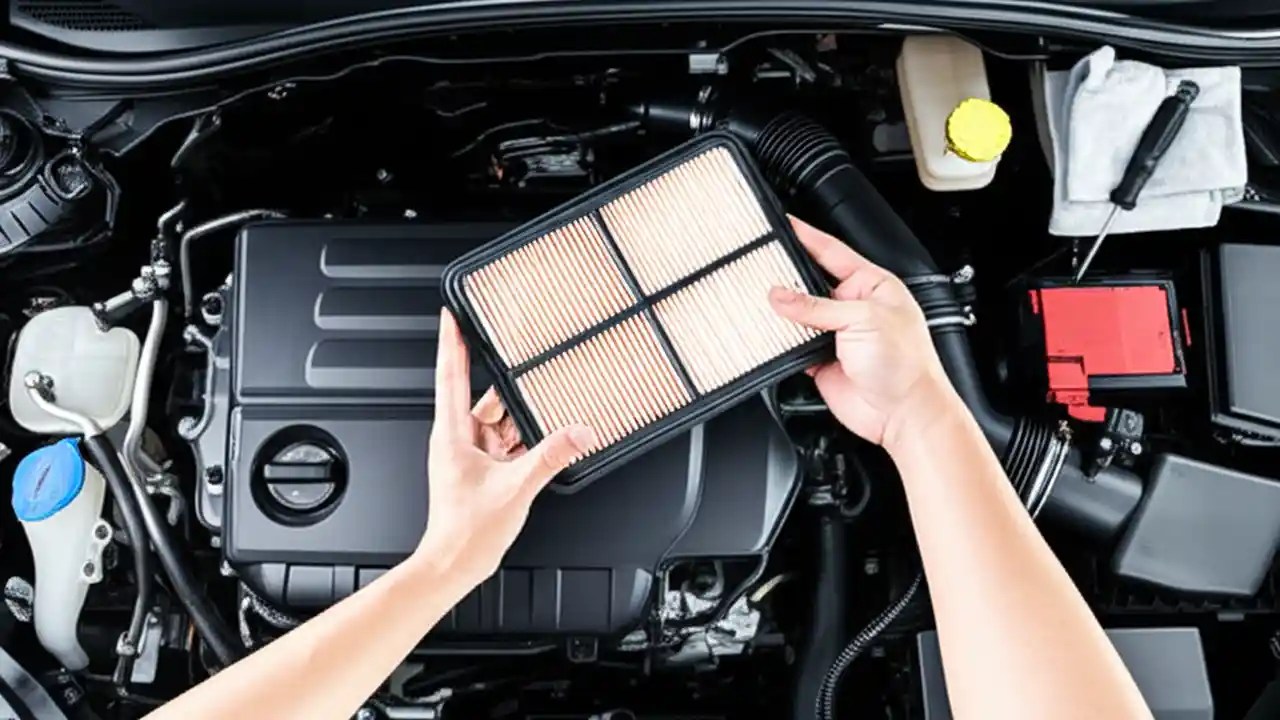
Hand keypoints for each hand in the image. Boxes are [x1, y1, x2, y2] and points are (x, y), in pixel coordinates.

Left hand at [414, 310, 595, 588]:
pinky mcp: (481, 469)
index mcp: (453, 433)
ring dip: (519, 419)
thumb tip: (579, 431)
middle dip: (508, 388)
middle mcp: (457, 439)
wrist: (452, 564)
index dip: (451, 342)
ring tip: (543, 411)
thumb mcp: (516, 488)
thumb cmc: (465, 532)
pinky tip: (542, 440)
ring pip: (497, 420)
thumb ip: (551, 455)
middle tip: (529, 368)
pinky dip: (523, 439)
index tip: (451, 314)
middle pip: (483, 396)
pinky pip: (505, 441)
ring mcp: (469, 454)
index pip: (450, 374)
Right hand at [768, 217, 959, 451]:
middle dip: (787, 278)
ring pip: (799, 316)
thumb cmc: (907, 364)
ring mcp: (837, 334)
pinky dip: (780, 342)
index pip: (832, 252)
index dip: (807, 237)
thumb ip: (817, 307)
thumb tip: (781, 295)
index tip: (784, 224)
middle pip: (810, 284)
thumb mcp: (862, 320)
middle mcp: (854, 307)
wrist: (905, 413)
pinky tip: (770, 335)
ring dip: (782, 313)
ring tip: (759, 302)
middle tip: (761, 266)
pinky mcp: (822, 360)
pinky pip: (793, 345)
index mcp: (872, 285)